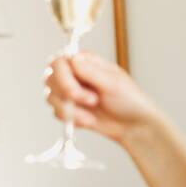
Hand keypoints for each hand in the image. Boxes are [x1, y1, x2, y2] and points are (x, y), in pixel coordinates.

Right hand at [42, 50, 160, 144]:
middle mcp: (73, 74)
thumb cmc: (130, 101)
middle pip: (50, 78)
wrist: (135, 127)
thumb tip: (72, 59)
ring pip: (50, 97)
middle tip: (91, 102)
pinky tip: (89, 121)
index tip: (76, 93)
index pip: (58, 62)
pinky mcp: (68, 108)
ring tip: (92, 116)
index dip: (63, 78)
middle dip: (67, 94)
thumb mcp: (114, 84)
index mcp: (84, 61)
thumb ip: (92, 71)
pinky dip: (72, 119)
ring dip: (71, 110)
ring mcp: (68, 92)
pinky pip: (56, 112)